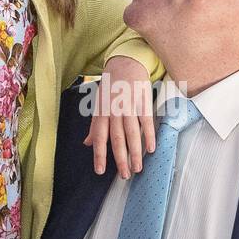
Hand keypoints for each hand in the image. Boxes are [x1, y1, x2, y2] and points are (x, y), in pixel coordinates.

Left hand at [83, 55, 154, 178]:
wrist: (125, 63)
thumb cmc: (110, 87)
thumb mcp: (98, 105)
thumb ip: (95, 126)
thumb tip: (87, 144)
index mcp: (101, 112)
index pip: (99, 137)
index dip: (99, 155)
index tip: (100, 171)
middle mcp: (114, 110)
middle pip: (117, 138)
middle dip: (121, 159)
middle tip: (125, 175)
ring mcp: (129, 105)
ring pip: (132, 133)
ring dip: (135, 152)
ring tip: (137, 168)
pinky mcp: (142, 101)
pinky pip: (146, 122)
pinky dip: (149, 136)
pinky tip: (151, 149)